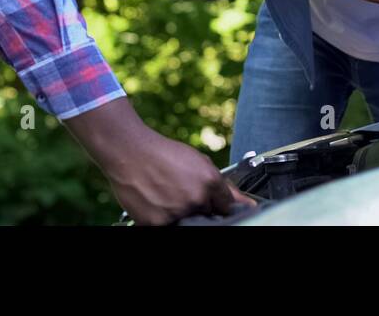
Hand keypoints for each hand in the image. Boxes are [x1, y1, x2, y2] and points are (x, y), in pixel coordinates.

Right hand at [63, 97, 251, 225]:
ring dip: (180, 212)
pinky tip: (156, 200)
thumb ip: (223, 187)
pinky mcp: (157, 223)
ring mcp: (177, 213)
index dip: (217, 202)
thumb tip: (248, 204)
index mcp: (210, 182)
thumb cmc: (164, 154)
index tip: (210, 200)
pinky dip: (163, 216)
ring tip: (166, 193)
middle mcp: (196, 199)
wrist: (130, 152)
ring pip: (188, 221)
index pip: (227, 206)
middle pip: (207, 214)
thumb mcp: (199, 162)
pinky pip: (168, 225)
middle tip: (179, 189)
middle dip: (198, 205)